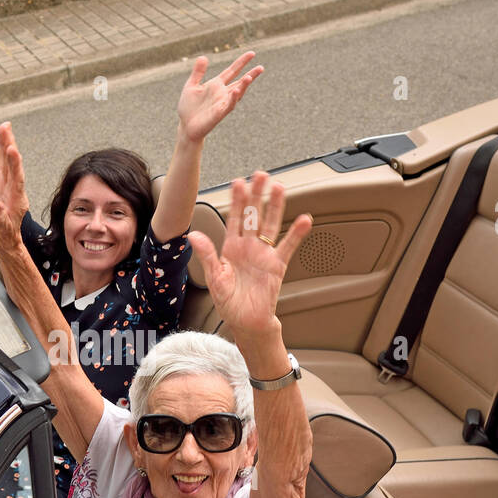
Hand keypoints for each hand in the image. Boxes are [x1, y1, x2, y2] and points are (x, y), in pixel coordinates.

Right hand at [0, 122, 29, 256]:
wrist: (5, 238)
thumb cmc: (4, 235)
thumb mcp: (1, 229)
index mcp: (17, 199)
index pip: (17, 178)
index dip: (14, 164)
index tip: (12, 150)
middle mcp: (15, 189)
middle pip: (13, 164)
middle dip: (10, 146)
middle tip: (6, 129)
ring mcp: (9, 185)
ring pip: (8, 161)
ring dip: (6, 144)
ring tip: (4, 127)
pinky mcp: (3, 183)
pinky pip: (3, 164)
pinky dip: (2, 151)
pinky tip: (2, 138)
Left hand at [177, 52, 263, 142]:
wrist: (186, 126)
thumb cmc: (188, 107)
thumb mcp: (191, 85)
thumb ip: (198, 72)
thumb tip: (203, 57)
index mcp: (216, 85)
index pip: (232, 71)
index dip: (241, 62)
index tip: (252, 53)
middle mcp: (222, 93)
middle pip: (239, 82)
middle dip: (250, 75)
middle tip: (261, 68)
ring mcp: (222, 104)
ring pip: (236, 94)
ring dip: (243, 86)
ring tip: (249, 77)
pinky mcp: (218, 114)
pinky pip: (228, 106)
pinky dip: (232, 99)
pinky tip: (236, 91)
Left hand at [187, 171, 310, 335]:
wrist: (246, 322)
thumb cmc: (229, 302)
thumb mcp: (214, 277)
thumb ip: (207, 255)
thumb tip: (193, 236)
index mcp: (231, 248)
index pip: (235, 218)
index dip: (237, 200)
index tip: (238, 182)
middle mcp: (249, 247)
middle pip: (254, 215)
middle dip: (257, 195)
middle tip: (261, 175)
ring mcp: (264, 254)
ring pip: (271, 225)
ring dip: (275, 207)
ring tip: (280, 188)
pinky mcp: (277, 265)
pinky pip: (288, 246)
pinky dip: (296, 233)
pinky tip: (304, 219)